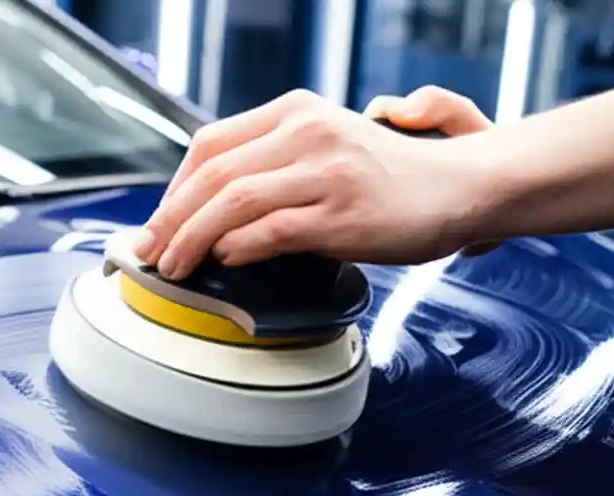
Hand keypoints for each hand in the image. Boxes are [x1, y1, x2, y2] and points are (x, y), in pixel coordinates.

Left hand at [137, 86, 498, 278]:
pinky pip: (271, 231)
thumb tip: (212, 208)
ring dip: (192, 239)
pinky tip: (226, 262)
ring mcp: (326, 172)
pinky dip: (238, 249)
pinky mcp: (343, 214)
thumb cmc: (390, 178)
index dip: (174, 187)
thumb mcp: (326, 147)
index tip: (161, 220)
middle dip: (171, 218)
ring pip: (232, 203)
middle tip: (152, 251)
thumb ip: (276, 162)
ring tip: (176, 266)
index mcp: (296, 111)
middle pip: (212, 174)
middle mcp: (307, 132)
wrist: (460, 187)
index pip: (210, 143)